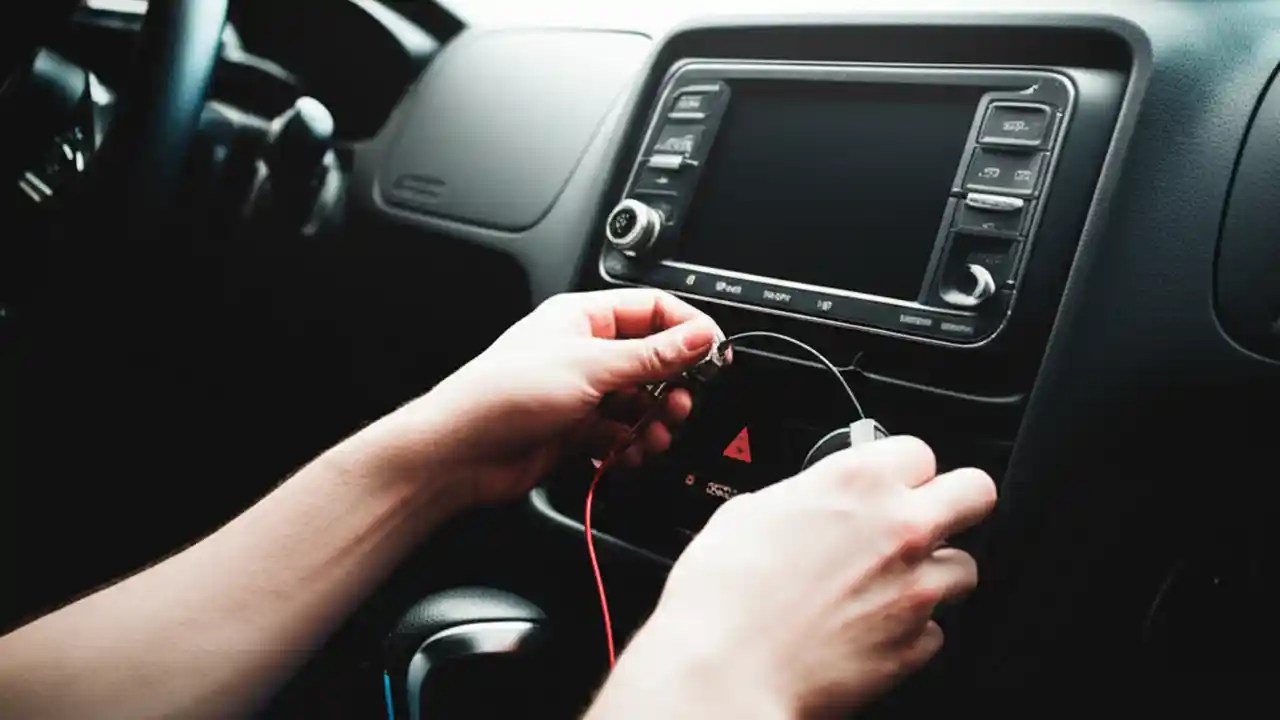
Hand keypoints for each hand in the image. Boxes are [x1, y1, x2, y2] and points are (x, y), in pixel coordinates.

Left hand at [349, 289, 723, 507]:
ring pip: (638, 403)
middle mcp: (583, 352)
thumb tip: (699, 337)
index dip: (687, 330)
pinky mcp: (575, 430)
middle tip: (680, 406)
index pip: (652, 311)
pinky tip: (625, 454)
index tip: (713, 355)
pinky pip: (620, 435)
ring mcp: (580, 393)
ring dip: (652, 423)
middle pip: (651, 362)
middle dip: (671, 387)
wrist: (460, 452)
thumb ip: (652, 356)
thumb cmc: (504, 394)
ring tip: (651, 437)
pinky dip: (629, 446)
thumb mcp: (590, 367)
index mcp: (583, 318)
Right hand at [590, 437, 995, 718]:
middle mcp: (900, 528)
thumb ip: (801, 497)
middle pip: (977, 492)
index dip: (901, 468)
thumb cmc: (723, 595)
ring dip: (934, 573)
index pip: (920, 450)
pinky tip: (870, 630)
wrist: (726, 671)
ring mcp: (916, 589)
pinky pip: (936, 629)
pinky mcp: (916, 646)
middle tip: (925, 518)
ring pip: (966, 567)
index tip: (888, 483)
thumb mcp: (748, 512)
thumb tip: (810, 502)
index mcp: (857, 482)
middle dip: (955, 503)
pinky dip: (911, 630)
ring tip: (889, 586)